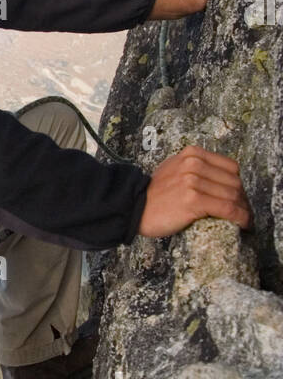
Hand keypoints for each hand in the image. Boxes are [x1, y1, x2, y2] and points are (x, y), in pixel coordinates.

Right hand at [137, 144, 252, 236]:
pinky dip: (239, 217)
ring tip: (245, 220)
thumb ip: (197, 169)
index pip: (230, 167)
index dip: (238, 184)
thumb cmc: (154, 194)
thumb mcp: (175, 169)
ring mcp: (193, 181)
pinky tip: (242, 224)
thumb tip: (222, 182)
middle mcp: (193, 164)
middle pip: (234, 182)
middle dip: (243, 199)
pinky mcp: (193, 200)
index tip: (240, 198)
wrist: (133, 208)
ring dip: (243, 210)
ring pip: (233, 195)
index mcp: (191, 154)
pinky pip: (226, 208)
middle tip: (244, 212)